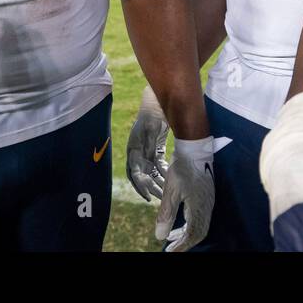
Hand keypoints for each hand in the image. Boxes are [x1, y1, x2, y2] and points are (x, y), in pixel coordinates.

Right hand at [126, 86, 169, 200]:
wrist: (156, 104)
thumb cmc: (151, 115)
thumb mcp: (150, 129)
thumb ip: (150, 144)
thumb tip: (151, 159)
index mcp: (133, 151)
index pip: (134, 173)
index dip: (140, 186)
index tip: (147, 197)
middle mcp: (137, 154)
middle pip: (143, 176)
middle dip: (151, 188)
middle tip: (161, 198)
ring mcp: (146, 153)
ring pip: (151, 173)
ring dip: (158, 183)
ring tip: (166, 193)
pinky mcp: (155, 151)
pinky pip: (158, 166)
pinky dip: (163, 173)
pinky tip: (170, 179)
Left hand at [155, 136, 214, 251]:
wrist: (195, 148)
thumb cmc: (182, 168)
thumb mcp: (170, 191)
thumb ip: (166, 215)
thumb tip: (159, 236)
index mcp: (199, 208)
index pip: (192, 234)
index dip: (181, 246)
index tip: (169, 252)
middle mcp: (207, 206)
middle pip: (199, 232)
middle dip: (185, 243)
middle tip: (171, 249)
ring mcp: (209, 200)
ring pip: (201, 224)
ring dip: (187, 233)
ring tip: (172, 238)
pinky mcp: (207, 195)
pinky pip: (201, 216)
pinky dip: (190, 223)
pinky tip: (179, 221)